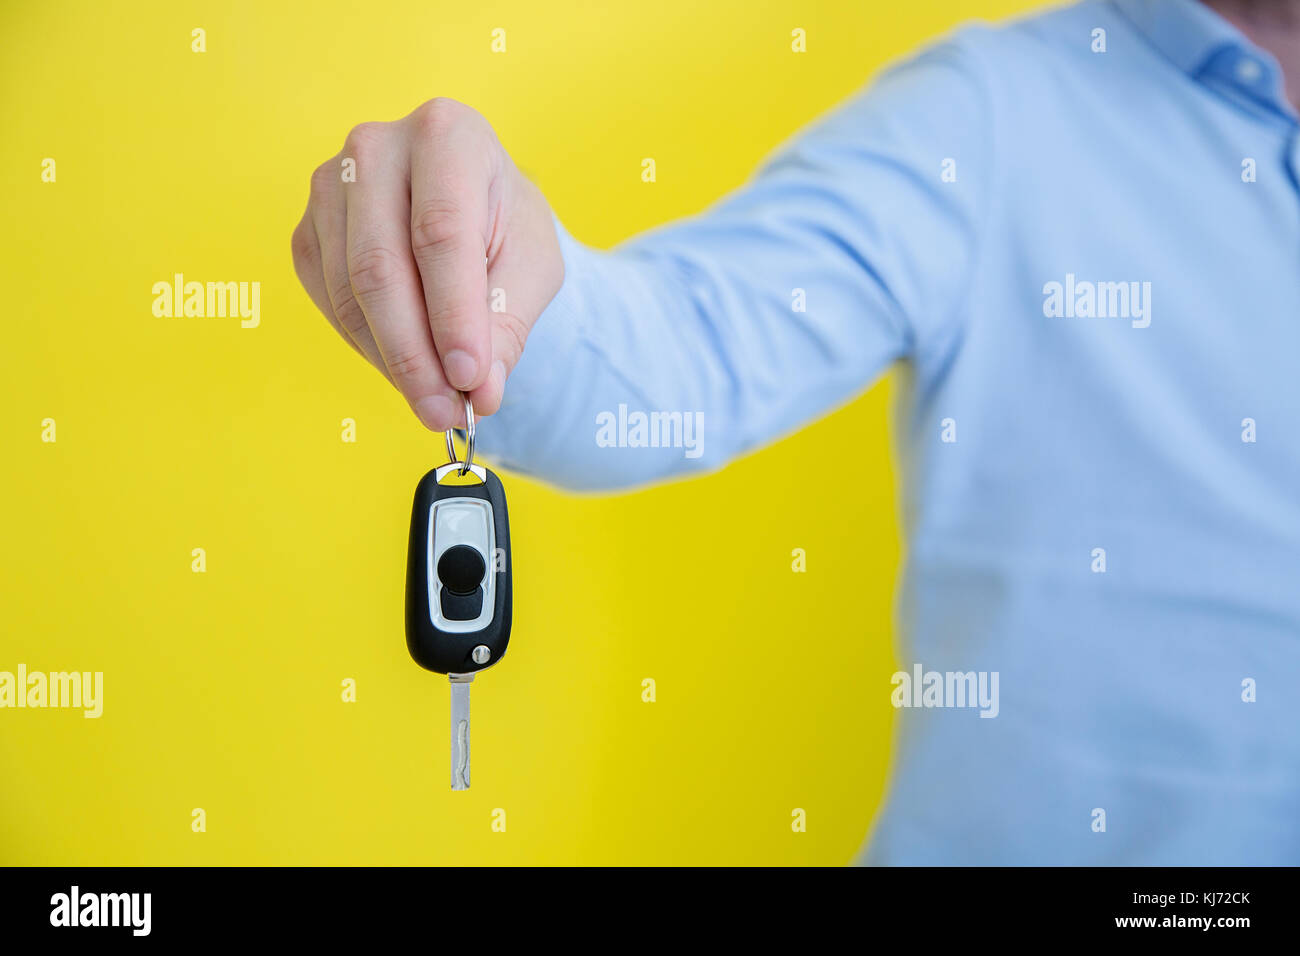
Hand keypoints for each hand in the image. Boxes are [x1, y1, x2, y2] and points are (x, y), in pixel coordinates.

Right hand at [291, 98, 563, 429]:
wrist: (471, 206)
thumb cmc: (505, 228)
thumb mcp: (531, 269)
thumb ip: (507, 326)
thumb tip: (479, 391)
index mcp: (446, 135)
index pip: (441, 233)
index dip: (453, 315)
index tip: (469, 379)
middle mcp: (376, 148)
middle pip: (381, 266)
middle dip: (415, 354)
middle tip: (446, 412)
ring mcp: (331, 186)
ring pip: (349, 293)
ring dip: (393, 361)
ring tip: (437, 402)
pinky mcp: (309, 230)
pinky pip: (328, 303)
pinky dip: (368, 348)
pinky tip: (407, 366)